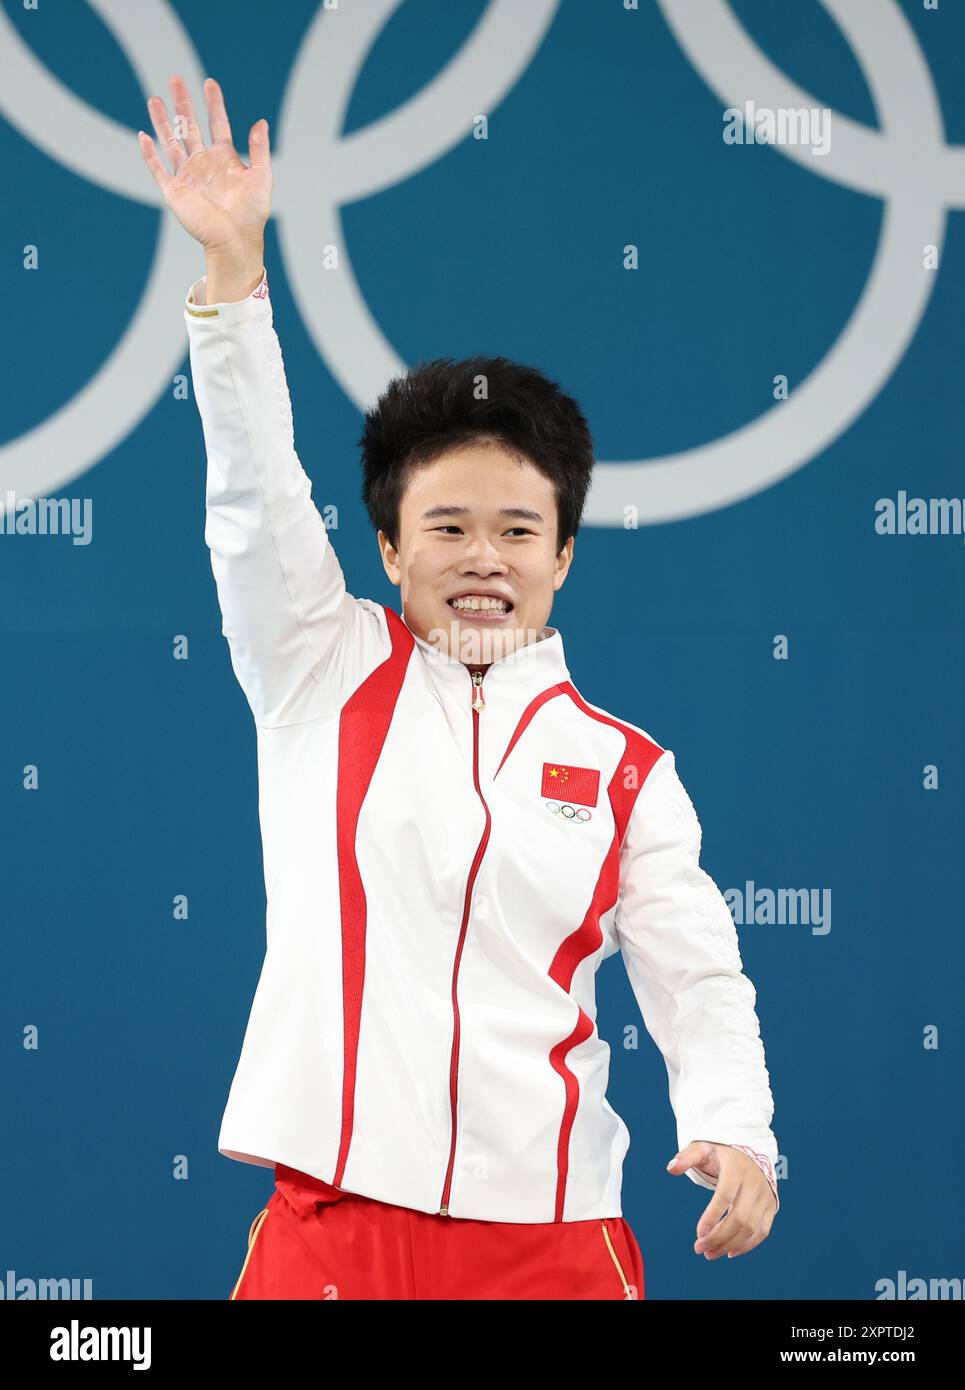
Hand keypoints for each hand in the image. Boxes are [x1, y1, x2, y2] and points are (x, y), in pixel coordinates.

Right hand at [137, 75, 270, 258]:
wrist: (234, 239)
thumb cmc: (251, 212)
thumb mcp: (261, 176)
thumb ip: (259, 149)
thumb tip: (261, 122)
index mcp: (224, 159)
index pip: (217, 124)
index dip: (214, 104)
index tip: (209, 84)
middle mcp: (204, 164)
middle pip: (190, 127)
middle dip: (183, 103)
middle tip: (175, 79)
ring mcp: (188, 176)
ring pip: (171, 141)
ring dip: (163, 121)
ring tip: (154, 99)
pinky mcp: (174, 190)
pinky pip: (158, 168)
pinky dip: (150, 153)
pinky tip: (143, 135)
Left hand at [667, 1140, 776, 1259]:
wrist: (750, 1153)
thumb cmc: (721, 1154)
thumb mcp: (703, 1149)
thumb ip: (687, 1157)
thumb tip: (671, 1168)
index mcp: (736, 1168)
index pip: (725, 1195)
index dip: (712, 1215)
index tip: (698, 1233)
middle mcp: (754, 1183)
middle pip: (739, 1217)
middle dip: (718, 1237)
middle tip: (699, 1248)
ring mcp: (765, 1196)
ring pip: (751, 1227)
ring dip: (730, 1244)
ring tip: (710, 1253)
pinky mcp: (771, 1207)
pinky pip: (762, 1231)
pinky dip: (747, 1245)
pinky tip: (730, 1252)